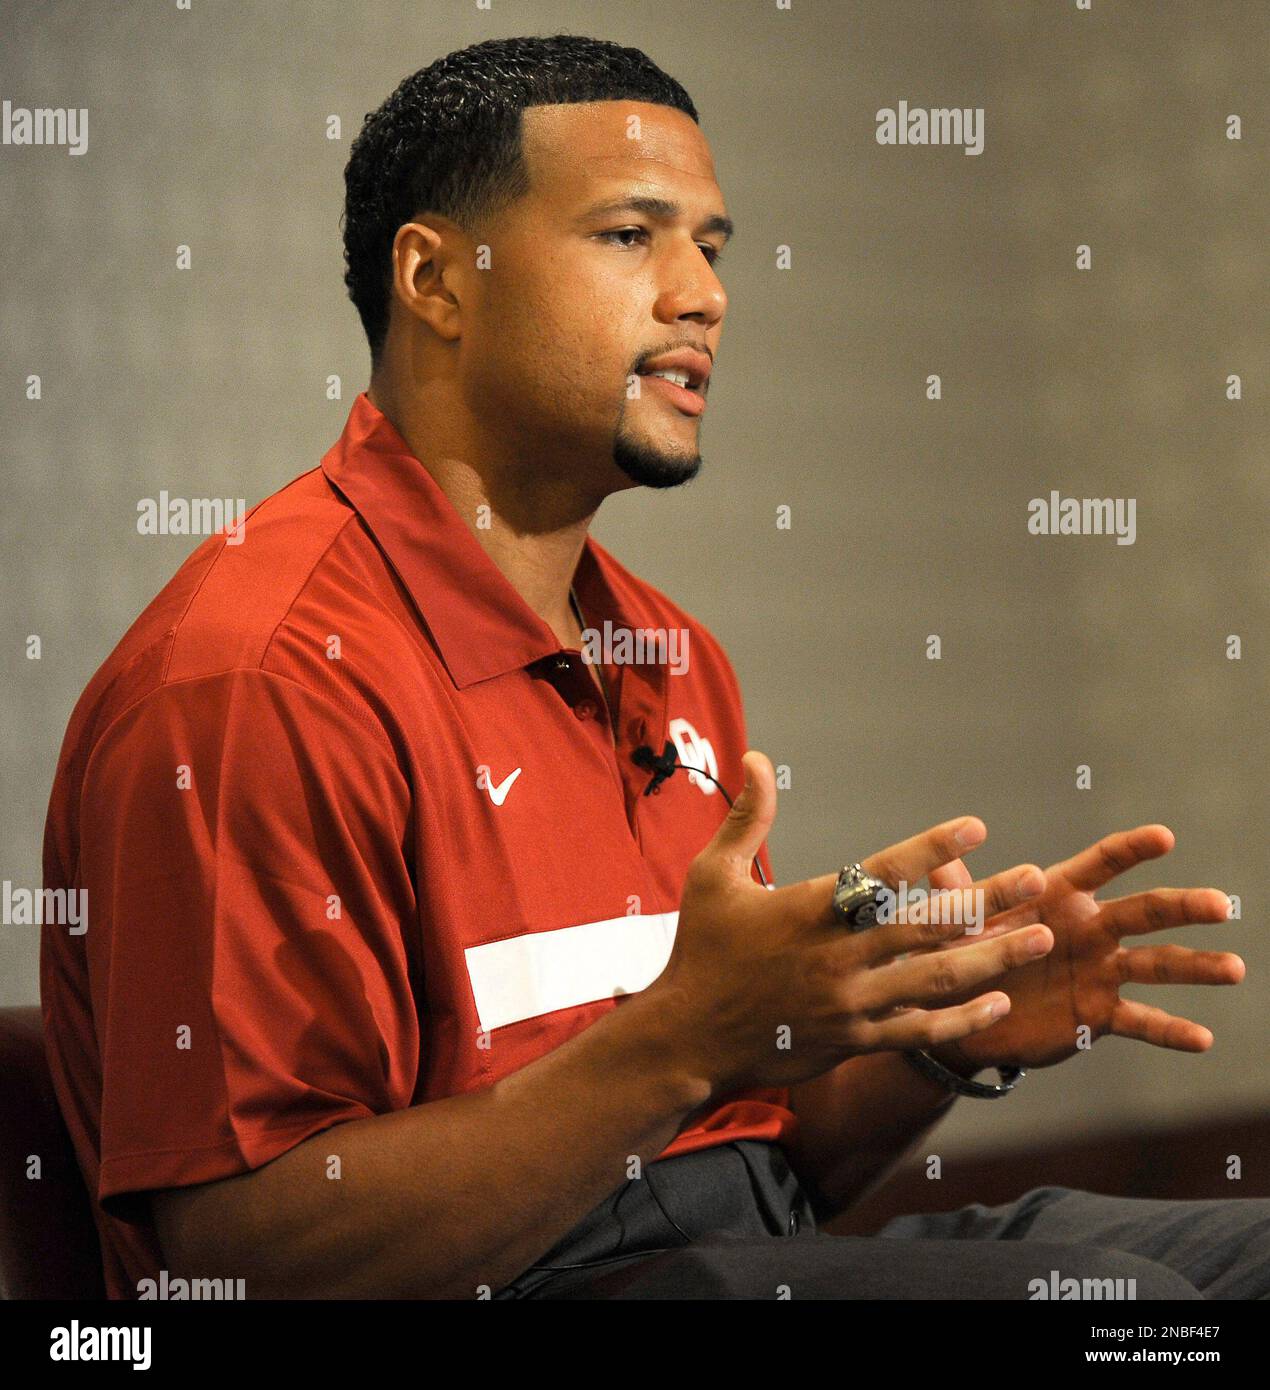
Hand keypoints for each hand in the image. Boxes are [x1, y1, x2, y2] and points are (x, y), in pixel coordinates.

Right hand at [649, 751, 1053, 1094]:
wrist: (688, 1038)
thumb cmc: (701, 950)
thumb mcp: (713, 876)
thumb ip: (746, 818)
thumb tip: (754, 758)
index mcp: (809, 909)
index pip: (883, 872)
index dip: (933, 848)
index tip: (976, 827)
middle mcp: (838, 955)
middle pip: (927, 925)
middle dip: (988, 900)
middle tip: (1037, 879)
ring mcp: (850, 1002)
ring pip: (937, 979)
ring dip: (995, 958)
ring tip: (1043, 938)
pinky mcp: (854, 1040)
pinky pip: (920, 1031)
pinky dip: (963, 1018)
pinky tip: (999, 1002)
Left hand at [919, 826, 1242, 1072]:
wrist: (961, 1015)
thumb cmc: (961, 950)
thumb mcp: (953, 920)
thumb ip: (951, 888)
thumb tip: (935, 851)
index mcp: (1058, 896)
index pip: (1100, 865)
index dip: (1131, 850)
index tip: (1165, 836)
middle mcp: (1089, 929)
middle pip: (1143, 912)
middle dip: (1182, 906)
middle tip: (1220, 903)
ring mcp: (1100, 971)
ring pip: (1157, 965)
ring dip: (1197, 966)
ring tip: (1235, 967)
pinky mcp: (1100, 1014)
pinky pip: (1142, 1021)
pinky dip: (1172, 1030)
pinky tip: (1204, 1039)